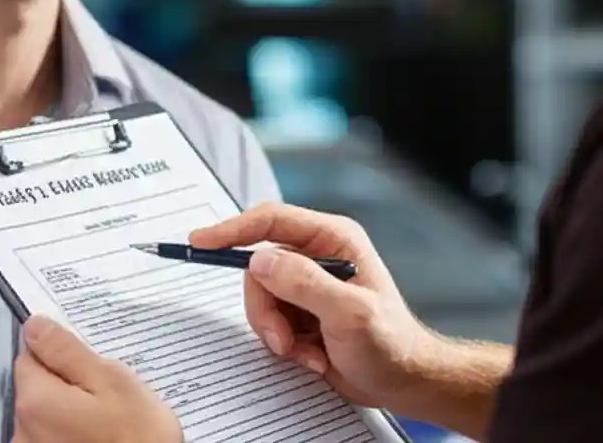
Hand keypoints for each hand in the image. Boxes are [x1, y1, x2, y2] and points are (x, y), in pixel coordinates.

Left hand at [11, 316, 182, 442]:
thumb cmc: (137, 436)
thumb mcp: (111, 381)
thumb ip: (67, 352)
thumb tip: (36, 326)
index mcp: (35, 400)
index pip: (30, 355)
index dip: (62, 355)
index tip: (92, 366)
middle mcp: (21, 431)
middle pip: (37, 387)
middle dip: (68, 385)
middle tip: (107, 395)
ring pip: (47, 414)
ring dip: (71, 412)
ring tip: (107, 421)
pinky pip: (53, 436)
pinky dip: (72, 434)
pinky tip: (99, 438)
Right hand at [189, 202, 444, 414]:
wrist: (401, 381)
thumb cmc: (391, 343)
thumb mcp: (349, 313)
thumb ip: (305, 283)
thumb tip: (260, 259)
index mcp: (334, 239)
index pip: (272, 221)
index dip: (233, 229)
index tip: (201, 240)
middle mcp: (318, 256)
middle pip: (259, 269)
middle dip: (266, 311)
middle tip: (283, 340)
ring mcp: (308, 285)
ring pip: (261, 299)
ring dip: (277, 333)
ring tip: (306, 352)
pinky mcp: (301, 312)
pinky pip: (269, 322)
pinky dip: (285, 345)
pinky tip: (313, 356)